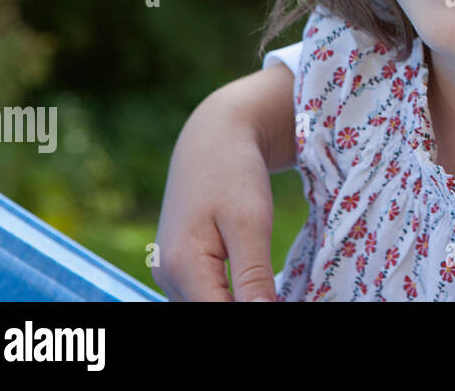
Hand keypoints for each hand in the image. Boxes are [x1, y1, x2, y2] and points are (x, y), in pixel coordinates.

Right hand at [153, 83, 280, 300]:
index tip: (287, 299)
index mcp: (182, 267)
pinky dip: (230, 297)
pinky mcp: (178, 268)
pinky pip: (205, 296)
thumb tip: (265, 314)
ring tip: (274, 290)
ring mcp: (169, 273)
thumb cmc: (234, 172)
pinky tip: (256, 288)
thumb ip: (253, 276)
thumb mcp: (251, 223)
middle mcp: (167, 277)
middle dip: (248, 307)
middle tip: (284, 292)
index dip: (257, 314)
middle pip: (210, 313)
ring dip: (240, 303)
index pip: (219, 315)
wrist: (212, 139)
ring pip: (207, 306)